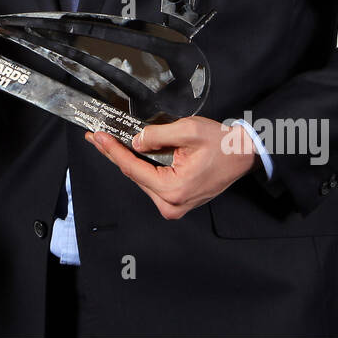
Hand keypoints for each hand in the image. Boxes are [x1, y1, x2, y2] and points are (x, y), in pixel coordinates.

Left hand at [86, 117, 257, 219]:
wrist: (243, 155)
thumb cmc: (221, 145)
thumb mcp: (188, 131)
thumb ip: (157, 135)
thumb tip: (136, 142)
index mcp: (173, 189)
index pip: (132, 168)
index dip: (112, 150)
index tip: (97, 136)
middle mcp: (171, 204)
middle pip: (133, 175)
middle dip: (114, 153)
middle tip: (95, 136)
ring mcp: (173, 205)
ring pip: (140, 178)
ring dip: (125, 159)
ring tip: (108, 141)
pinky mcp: (175, 201)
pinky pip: (150, 181)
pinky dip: (139, 165)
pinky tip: (127, 152)